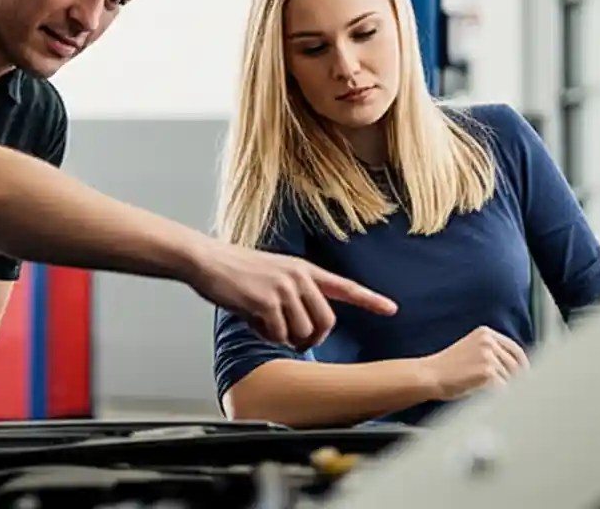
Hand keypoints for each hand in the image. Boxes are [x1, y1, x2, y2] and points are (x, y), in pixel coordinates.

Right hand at [189, 241, 397, 351]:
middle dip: (311, 339)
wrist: (207, 260)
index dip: (370, 300)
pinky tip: (251, 319)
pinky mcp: (268, 301)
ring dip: (284, 337)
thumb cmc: (236, 272)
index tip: (391, 309)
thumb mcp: (274, 275)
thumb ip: (295, 295)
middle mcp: (300, 277)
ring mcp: (285, 288)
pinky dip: (265, 335)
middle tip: (293, 340)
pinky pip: (278, 335)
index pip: (345, 286)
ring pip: (302, 333)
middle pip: (326, 323)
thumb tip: (304, 330)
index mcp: (304, 270)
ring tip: (263, 321)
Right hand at [423, 326, 529, 400]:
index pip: (516, 350)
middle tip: (508, 391)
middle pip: (516, 365)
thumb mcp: (471, 350)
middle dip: (515, 380)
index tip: (524, 378)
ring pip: (511, 379)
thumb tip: (518, 369)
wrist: (429, 375)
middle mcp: (488, 341)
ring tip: (488, 393)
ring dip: (504, 389)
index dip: (522, 367)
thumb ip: (493, 353)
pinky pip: (504, 389)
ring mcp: (488, 356)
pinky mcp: (487, 372)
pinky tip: (486, 397)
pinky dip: (499, 396)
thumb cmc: (447, 368)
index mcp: (485, 333)